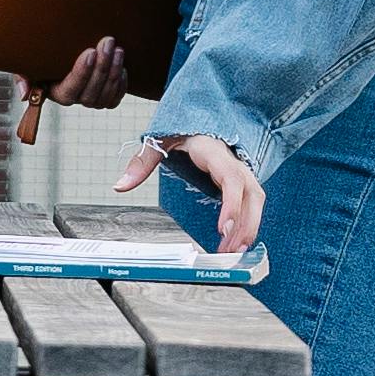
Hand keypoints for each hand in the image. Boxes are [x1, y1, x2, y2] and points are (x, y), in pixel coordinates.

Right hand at [16, 33, 125, 145]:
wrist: (59, 47)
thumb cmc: (41, 52)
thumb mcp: (27, 63)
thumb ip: (23, 76)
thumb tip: (23, 95)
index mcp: (54, 92)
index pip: (70, 90)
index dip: (81, 73)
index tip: (89, 52)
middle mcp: (74, 99)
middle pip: (91, 94)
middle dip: (102, 67)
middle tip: (108, 42)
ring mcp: (90, 99)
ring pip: (105, 96)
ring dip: (114, 73)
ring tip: (118, 50)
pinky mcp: (105, 96)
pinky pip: (115, 99)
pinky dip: (121, 85)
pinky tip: (123, 66)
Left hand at [116, 126, 265, 255]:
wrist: (201, 122)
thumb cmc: (182, 130)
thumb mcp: (159, 142)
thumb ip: (141, 163)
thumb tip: (120, 186)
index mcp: (214, 152)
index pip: (230, 179)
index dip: (232, 205)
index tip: (223, 229)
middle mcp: (234, 162)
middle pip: (251, 194)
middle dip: (246, 224)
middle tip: (232, 251)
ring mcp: (241, 172)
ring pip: (255, 201)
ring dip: (249, 228)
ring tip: (234, 253)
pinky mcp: (242, 182)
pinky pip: (250, 203)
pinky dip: (247, 223)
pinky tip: (235, 242)